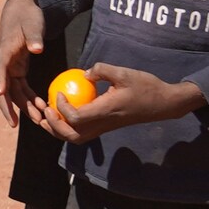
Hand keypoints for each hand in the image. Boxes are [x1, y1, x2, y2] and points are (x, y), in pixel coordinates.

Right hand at [0, 0, 57, 133]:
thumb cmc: (28, 16)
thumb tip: (37, 49)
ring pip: (13, 92)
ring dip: (23, 107)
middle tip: (14, 124)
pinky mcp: (17, 70)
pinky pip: (22, 88)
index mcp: (5, 51)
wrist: (21, 10)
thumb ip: (34, 36)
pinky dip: (29, 99)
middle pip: (3, 88)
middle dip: (8, 107)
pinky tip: (40, 107)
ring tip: (37, 120)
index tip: (0, 93)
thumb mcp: (33, 23)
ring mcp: (10, 68)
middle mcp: (4, 63)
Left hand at [55, 64, 202, 140]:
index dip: (61, 109)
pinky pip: (83, 132)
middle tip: (45, 111)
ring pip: (76, 138)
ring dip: (59, 131)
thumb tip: (83, 73)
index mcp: (106, 111)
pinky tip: (64, 112)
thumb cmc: (145, 86)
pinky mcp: (106, 127)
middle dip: (54, 127)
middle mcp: (103, 124)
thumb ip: (102, 70)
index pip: (76, 118)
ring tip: (48, 117)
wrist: (163, 104)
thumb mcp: (124, 72)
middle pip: (71, 136)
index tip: (59, 93)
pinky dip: (69, 127)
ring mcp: (105, 128)